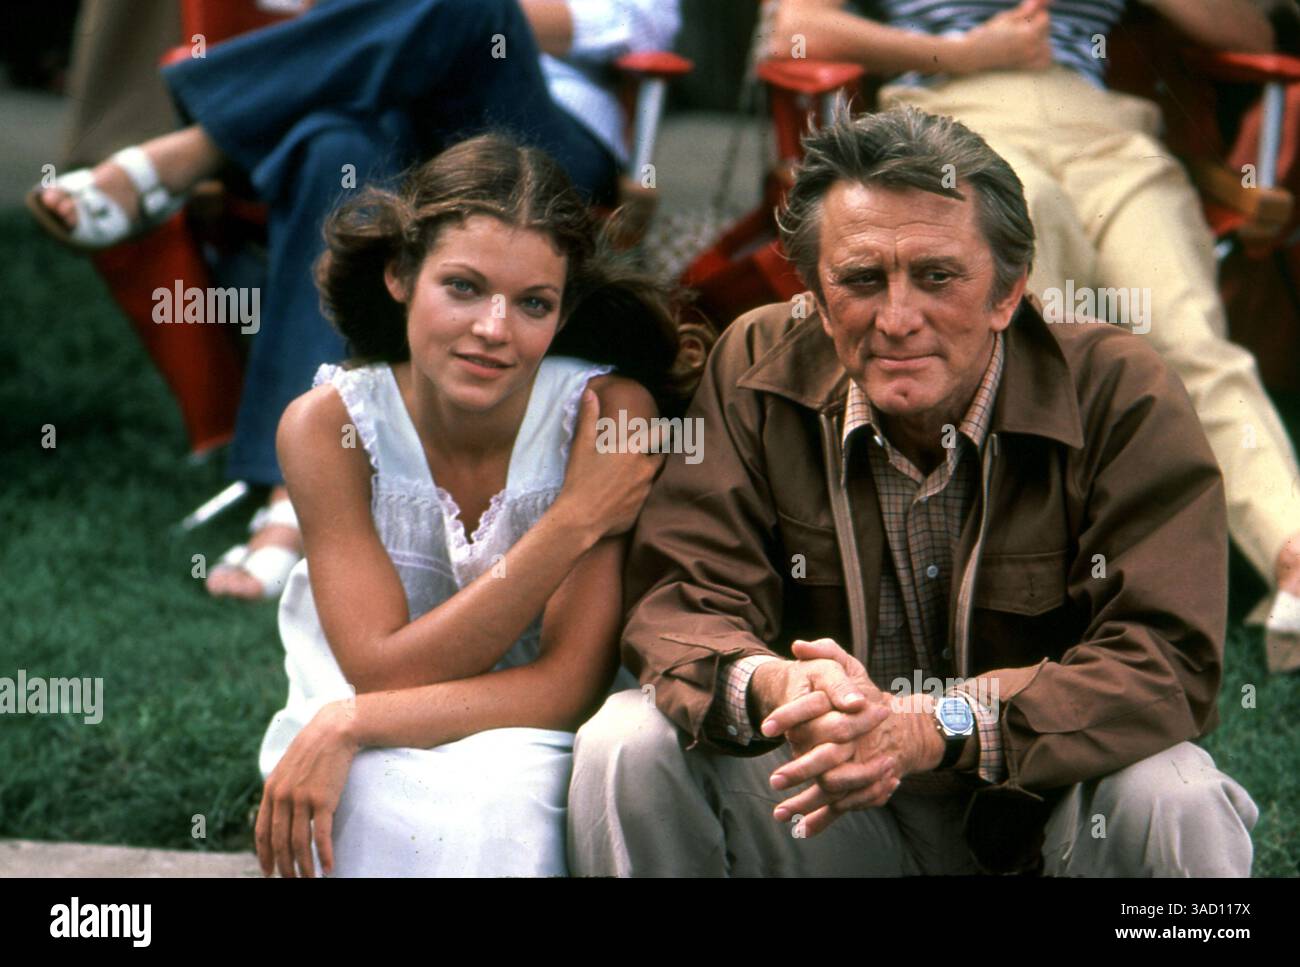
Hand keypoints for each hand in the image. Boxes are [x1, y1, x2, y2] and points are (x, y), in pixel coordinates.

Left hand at [255, 700, 359, 877]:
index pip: (263, 831)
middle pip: (280, 842)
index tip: (269, 872)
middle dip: (284, 867)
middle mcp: (282, 796)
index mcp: (271, 790)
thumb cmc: (314, 747)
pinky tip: (328, 867)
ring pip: (299, 843)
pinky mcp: (323, 799)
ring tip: (309, 880)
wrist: (334, 729)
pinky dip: (323, 855)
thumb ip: (281, 789)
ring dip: (304, 866)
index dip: (264, 855)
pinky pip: (321, 835)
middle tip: (291, 881)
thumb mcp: (288, 767)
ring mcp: (302, 798)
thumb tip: (280, 812)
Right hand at [555, 388, 662, 539]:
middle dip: (656, 453)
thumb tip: (590, 393)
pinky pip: (646, 496)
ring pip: (653, 477)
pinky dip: (640, 492)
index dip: (665, 429)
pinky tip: (627, 493)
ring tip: (635, 473)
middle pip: (661, 457)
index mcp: (633, 450)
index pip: (660, 434)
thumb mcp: (582, 445)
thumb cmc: (580, 479)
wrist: (580, 518)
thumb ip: (589, 417)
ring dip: (647, 473)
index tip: (668, 427)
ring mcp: (645, 491)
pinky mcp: (642, 509)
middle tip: (649, 451)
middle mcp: (645, 470)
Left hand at [763, 639, 941, 835]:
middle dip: (800, 770)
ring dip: (807, 803)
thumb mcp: (849, 668)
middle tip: (774, 779)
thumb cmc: (867, 695)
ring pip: (834, 789)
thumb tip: (798, 645)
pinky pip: (844, 807)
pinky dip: (823, 821)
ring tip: (780, 812)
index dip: (790, 716)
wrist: (904, 728)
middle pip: (828, 758)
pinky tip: (802, 831)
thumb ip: (825, 652)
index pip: (819, 712)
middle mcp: (858, 740)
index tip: (766, 726)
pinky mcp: (864, 787)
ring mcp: (863, 767)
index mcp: (850, 711)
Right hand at [951, 0, 1052, 73]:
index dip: (1033, 13)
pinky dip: (1042, 56)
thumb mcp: (1006, 18)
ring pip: (1047, 47)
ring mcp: (1028, 62)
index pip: (1045, 18)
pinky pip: (1044, 62)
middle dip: (1036, 26)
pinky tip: (1033, 50)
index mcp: (1028, 35)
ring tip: (1025, 39)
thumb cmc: (986, 34)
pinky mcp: (1024, 70)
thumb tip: (1045, 0)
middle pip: (1046, 32)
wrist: (971, 57)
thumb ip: (1027, 10)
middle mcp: (1031, 50)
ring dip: (1041, 40)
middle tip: (1017, 29)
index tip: (1019, 17)